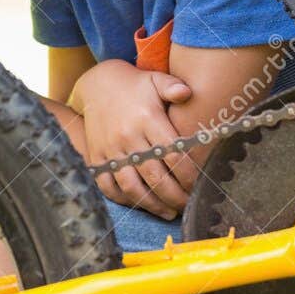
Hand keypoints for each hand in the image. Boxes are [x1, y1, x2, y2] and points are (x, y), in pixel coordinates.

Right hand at [67, 59, 194, 218]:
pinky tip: (141, 204)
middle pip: (155, 176)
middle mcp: (127, 137)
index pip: (173, 154)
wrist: (96, 85)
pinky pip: (108, 186)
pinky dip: (124, 199)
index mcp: (147, 119)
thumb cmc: (135, 86)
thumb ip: (173, 86)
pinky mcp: (96, 157)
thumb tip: (188, 92)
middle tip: (188, 205)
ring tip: (168, 212)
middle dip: (174, 196)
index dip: (187, 175)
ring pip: (132, 186)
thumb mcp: (155, 80)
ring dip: (152, 204)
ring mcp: (110, 150)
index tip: (198, 186)